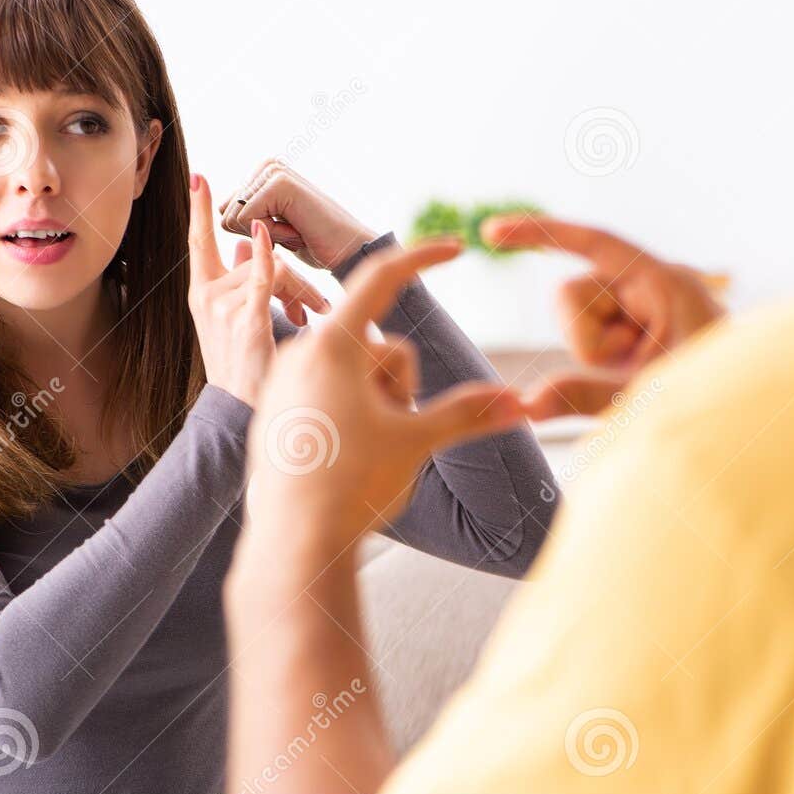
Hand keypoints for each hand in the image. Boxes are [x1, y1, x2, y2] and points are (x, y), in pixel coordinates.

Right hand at [188, 174, 331, 404]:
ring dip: (301, 290)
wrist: (241, 412)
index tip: (198, 177)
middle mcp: (206, 297)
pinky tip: (267, 234)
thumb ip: (241, 276)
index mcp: (201, 293)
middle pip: (254, 259)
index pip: (198, 242)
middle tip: (313, 306)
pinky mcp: (246, 322)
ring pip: (272, 272)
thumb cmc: (244, 367)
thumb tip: (247, 244)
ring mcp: (223, 309)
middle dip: (290, 276)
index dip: (198, 209)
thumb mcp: (235, 317)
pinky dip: (268, 257)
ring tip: (314, 317)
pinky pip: (262, 279)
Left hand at [219, 158, 376, 270]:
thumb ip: (247, 213)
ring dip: (267, 236)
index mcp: (264, 172)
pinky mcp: (278, 183)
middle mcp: (268, 166)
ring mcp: (273, 171)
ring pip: (234, 218)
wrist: (350, 251)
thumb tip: (219, 205)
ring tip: (297, 229)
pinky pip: (248, 220)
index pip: (225, 211)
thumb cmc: (315, 242)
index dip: (253, 234)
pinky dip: (274, 236)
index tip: (285, 230)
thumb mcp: (272, 227)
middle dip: (258, 235)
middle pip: (226, 214)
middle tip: (293, 230)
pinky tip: (298, 229)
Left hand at [242, 238, 522, 552]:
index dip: (423, 257)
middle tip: (394, 429)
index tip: (456, 247)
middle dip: (401, 382)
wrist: (291, 546)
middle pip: (378, 344)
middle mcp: (299, 355)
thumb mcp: (417, 441)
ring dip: (377, 405)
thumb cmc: (350, 487)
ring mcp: (282, 385)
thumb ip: (467, 413)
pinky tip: (342, 461)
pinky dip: (350, 419)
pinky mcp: (274, 414)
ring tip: (366, 452)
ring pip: (354, 375)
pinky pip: (328, 398)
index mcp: (331, 346)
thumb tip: (518, 402)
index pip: (381, 278)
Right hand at [480, 213, 724, 418]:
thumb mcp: (647, 399)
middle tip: (629, 368)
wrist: (756, 426)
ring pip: (577, 322)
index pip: (593, 242)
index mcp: (664, 283)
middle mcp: (652, 287)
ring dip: (594, 354)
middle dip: (583, 338)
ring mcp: (644, 310)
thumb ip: (582, 396)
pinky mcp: (639, 331)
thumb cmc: (714, 404)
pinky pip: (593, 339)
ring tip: (639, 375)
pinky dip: (598, 359)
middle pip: (572, 295)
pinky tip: (628, 375)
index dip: (540, 234)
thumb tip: (525, 406)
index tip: (492, 234)